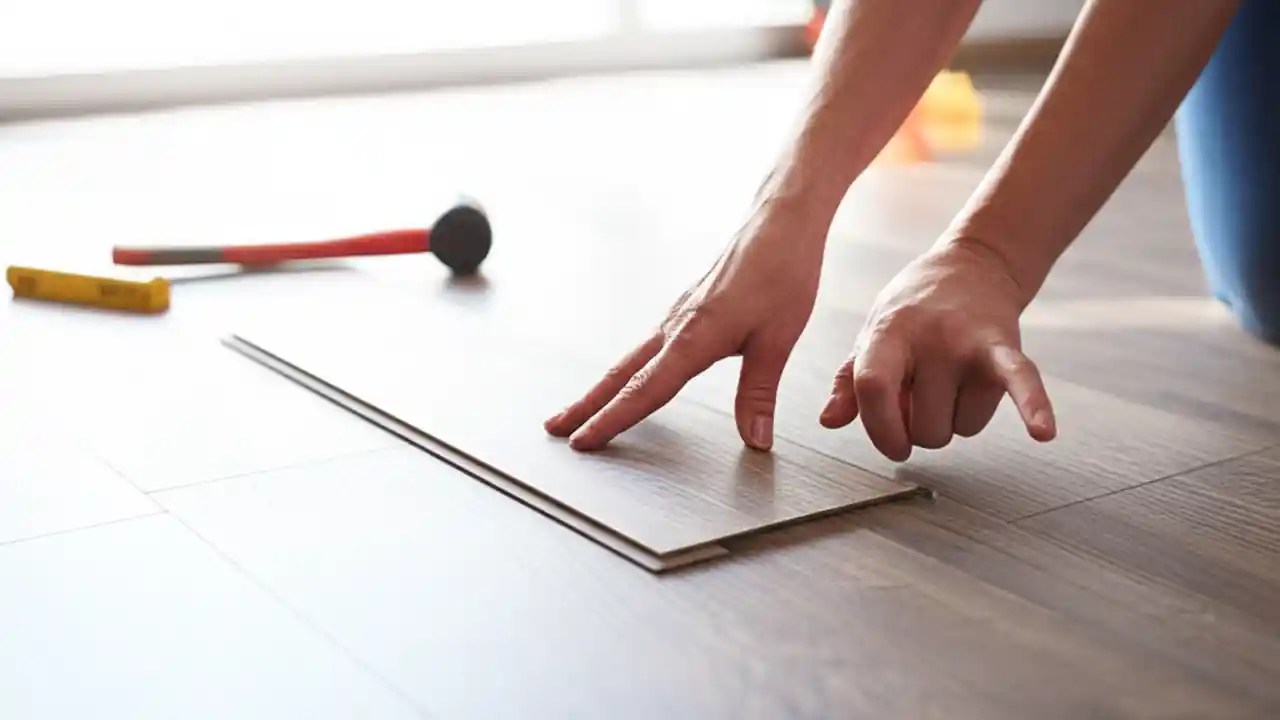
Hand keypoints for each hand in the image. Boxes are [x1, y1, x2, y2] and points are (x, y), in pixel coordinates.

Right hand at [545, 205, 823, 450]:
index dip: (612, 420)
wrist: (780, 221)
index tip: (584, 442)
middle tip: (555, 428)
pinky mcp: (684, 308)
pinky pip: (644, 346)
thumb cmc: (782, 270)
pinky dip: (624, 369)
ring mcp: (676, 316)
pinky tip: (626, 377)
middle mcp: (675, 326)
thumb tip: (755, 439)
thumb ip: (758, 394)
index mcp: (694, 338)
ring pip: (628, 360)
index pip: (644, 390)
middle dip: (586, 405)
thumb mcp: (778, 340)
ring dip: (600, 388)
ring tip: (578, 410)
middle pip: (620, 375)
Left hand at [820, 238, 1055, 460]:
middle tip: (927, 396)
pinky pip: (1022, 384)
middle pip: (926, 428)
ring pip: (965, 426)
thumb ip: (851, 380)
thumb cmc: (914, 309)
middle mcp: (928, 338)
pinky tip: (1042, 431)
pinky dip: (1034, 408)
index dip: (880, 429)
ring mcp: (967, 343)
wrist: (973, 265)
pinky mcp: (1006, 347)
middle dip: (926, 428)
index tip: (893, 445)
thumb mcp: (873, 334)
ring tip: (956, 382)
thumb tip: (828, 420)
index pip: (873, 390)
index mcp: (887, 334)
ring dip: (960, 419)